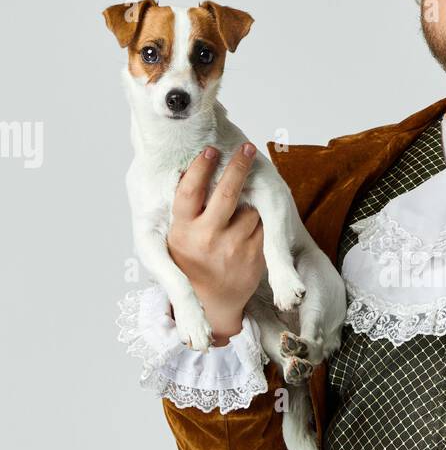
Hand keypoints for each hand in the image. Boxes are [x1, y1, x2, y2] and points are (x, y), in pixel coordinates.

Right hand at [167, 143, 266, 337]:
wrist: (212, 301)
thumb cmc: (193, 260)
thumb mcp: (178, 236)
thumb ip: (185, 209)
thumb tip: (194, 166)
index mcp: (183, 230)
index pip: (190, 192)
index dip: (201, 168)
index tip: (210, 150)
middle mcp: (207, 238)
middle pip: (227, 194)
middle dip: (238, 166)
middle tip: (246, 148)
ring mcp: (233, 247)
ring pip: (250, 208)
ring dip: (248, 204)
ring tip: (237, 217)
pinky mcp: (255, 255)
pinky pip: (263, 225)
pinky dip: (258, 222)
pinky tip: (247, 230)